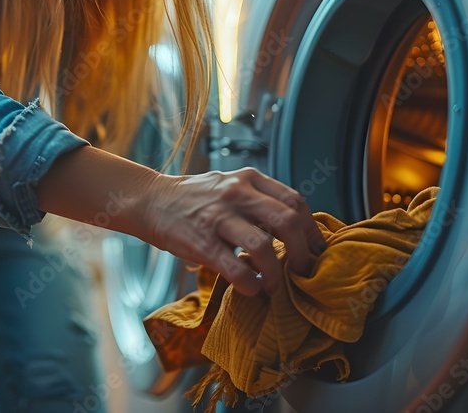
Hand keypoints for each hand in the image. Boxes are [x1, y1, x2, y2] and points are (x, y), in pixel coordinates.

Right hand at [136, 167, 325, 296]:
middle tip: (304, 271)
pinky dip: (250, 284)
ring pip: (263, 247)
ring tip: (276, 287)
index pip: (294, 201)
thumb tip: (294, 228)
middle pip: (287, 221)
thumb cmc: (195, 198)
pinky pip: (235, 268)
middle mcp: (236, 194)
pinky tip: (253, 289)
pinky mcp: (201, 242)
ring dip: (276, 273)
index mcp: (249, 179)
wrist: (151, 200)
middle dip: (302, 252)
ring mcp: (218, 218)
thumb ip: (259, 199)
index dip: (311, 229)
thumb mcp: (230, 184)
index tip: (316, 249)